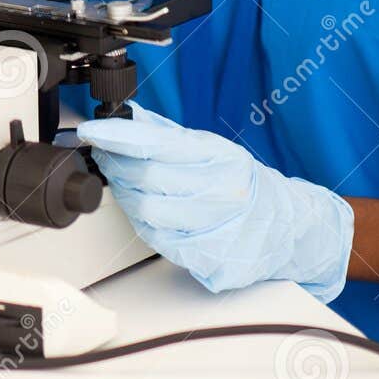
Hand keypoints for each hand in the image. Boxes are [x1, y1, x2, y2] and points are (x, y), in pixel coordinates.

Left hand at [77, 102, 353, 301]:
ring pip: (147, 214)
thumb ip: (166, 132)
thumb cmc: (241, 182)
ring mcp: (219, 231)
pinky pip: (160, 243)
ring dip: (124, 197)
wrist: (286, 227)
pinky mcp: (213, 262)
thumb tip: (126, 116)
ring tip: (123, 183)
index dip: (118, 137)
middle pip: (146, 180)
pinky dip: (143, 225)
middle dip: (115, 166)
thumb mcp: (212, 146)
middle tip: (104, 156)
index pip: (157, 143)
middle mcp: (222, 194)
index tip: (92, 131)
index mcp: (221, 157)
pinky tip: (145, 211)